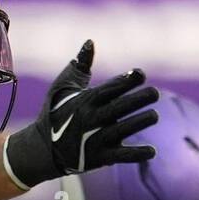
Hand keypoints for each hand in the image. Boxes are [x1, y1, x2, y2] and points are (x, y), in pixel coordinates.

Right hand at [2, 40, 159, 188]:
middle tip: (155, 93)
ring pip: (122, 129)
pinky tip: (152, 151)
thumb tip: (90, 41)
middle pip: (118, 107)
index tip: (141, 73)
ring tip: (154, 115)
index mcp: (86, 100)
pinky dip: (137, 154)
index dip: (126, 80)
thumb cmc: (56, 112)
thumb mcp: (63, 86)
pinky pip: (121, 156)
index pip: (110, 88)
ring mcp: (95, 139)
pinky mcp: (99, 158)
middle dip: (138, 99)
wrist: (42, 148)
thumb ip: (81, 65)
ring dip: (139, 122)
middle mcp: (91, 118)